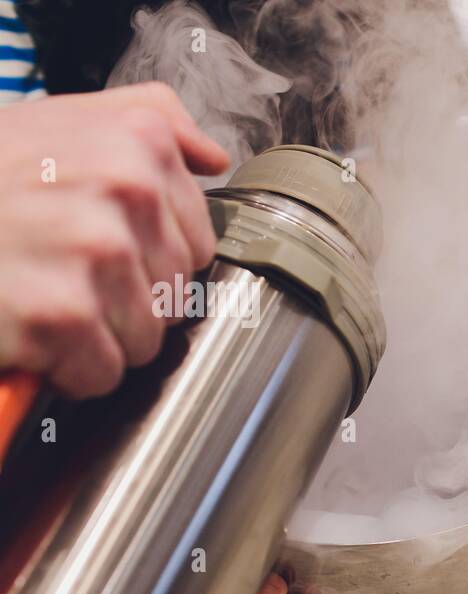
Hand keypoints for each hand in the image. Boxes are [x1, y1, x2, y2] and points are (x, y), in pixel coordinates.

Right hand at [0, 83, 229, 397]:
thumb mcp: (59, 119)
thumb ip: (147, 120)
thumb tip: (212, 157)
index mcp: (138, 145)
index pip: (198, 246)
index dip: (148, 261)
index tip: (98, 248)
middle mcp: (126, 192)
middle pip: (175, 297)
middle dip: (124, 301)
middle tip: (59, 273)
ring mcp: (95, 251)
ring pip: (145, 339)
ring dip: (96, 337)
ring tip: (42, 298)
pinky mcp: (61, 312)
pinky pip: (101, 373)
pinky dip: (66, 370)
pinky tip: (29, 331)